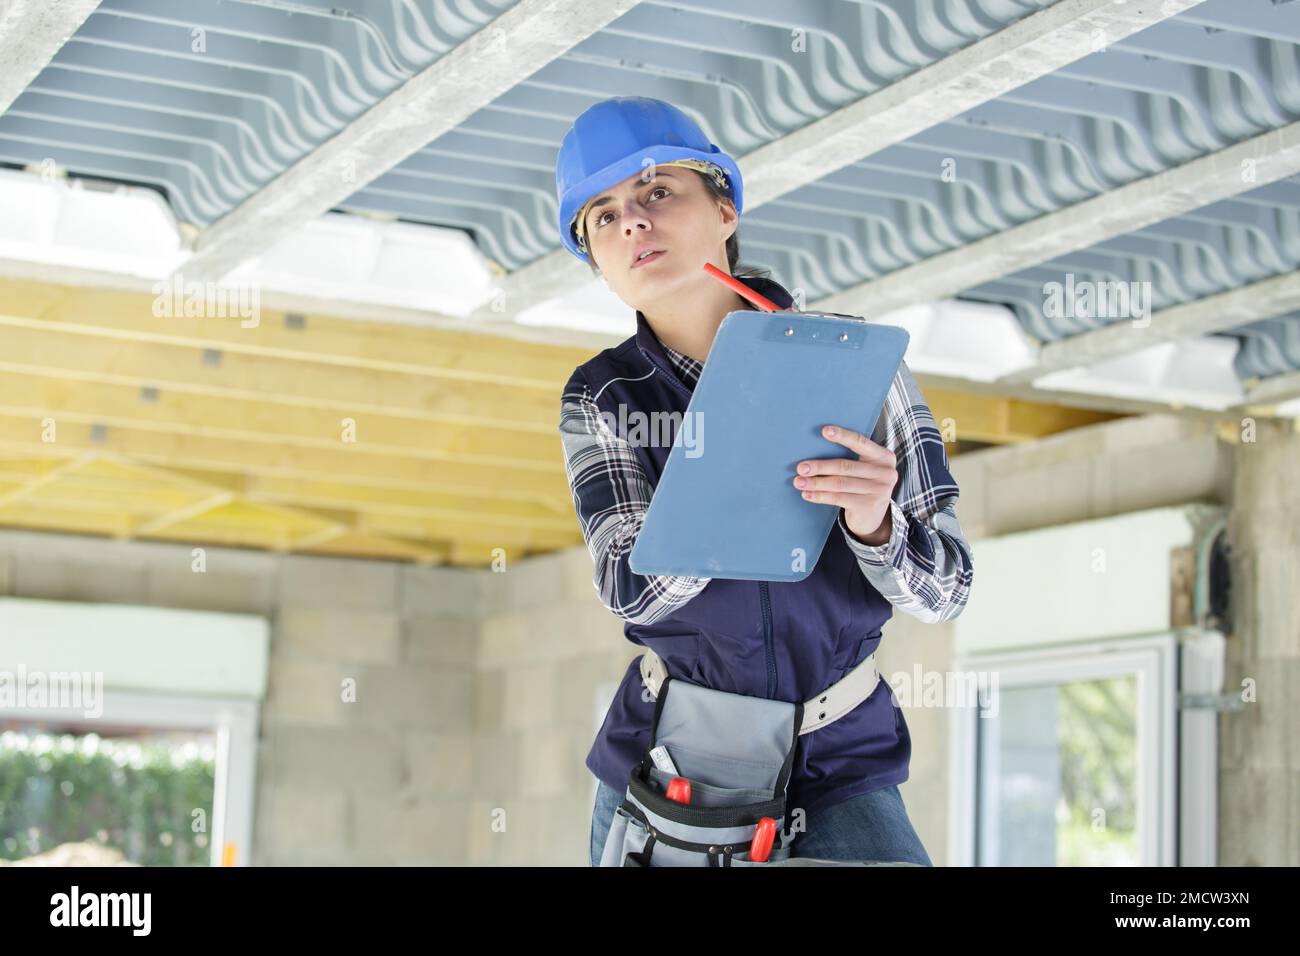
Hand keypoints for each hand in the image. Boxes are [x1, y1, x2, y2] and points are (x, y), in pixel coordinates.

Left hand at [792, 424, 896, 545]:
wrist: (872, 517)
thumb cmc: (863, 486)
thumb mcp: (864, 469)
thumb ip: (851, 458)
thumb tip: (815, 449)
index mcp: (884, 457)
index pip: (861, 442)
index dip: (842, 436)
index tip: (824, 431)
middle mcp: (885, 473)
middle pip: (846, 466)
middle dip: (820, 466)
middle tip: (801, 467)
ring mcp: (879, 490)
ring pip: (839, 483)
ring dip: (816, 482)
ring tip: (799, 482)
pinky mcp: (869, 506)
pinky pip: (838, 498)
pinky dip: (820, 496)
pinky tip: (807, 494)